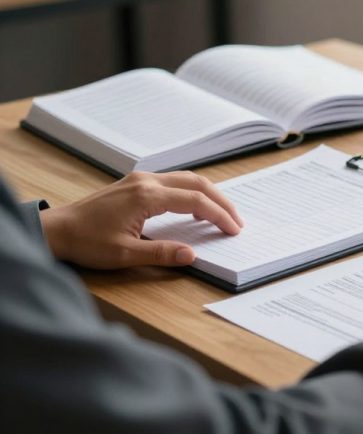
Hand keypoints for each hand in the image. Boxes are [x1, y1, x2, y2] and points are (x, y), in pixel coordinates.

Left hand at [40, 171, 242, 268]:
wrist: (56, 230)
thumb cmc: (86, 242)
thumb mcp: (125, 255)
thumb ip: (161, 253)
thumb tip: (192, 255)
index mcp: (146, 196)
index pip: (194, 201)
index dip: (218, 215)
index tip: (233, 229)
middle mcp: (146, 181)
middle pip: (196, 183)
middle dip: (221, 201)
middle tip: (236, 221)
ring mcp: (140, 179)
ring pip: (186, 178)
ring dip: (208, 194)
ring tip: (223, 213)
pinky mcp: (135, 183)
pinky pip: (173, 181)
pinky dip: (192, 191)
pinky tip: (197, 205)